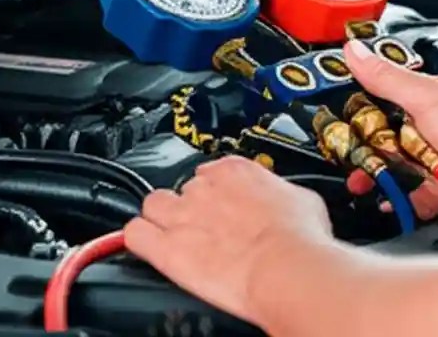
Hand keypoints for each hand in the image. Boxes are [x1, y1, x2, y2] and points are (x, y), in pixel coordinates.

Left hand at [123, 156, 333, 323]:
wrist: (287, 268)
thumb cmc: (301, 239)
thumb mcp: (302, 200)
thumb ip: (279, 194)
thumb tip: (283, 202)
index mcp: (237, 170)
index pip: (212, 170)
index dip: (217, 191)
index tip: (225, 205)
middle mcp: (205, 187)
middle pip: (182, 187)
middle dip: (189, 205)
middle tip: (205, 227)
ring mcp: (182, 216)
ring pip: (152, 204)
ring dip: (159, 218)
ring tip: (174, 236)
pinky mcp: (166, 248)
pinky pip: (134, 234)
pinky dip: (138, 240)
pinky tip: (151, 248)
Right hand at [342, 39, 437, 216]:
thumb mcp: (429, 99)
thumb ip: (389, 78)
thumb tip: (356, 51)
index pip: (394, 93)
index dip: (367, 108)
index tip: (345, 120)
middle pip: (399, 133)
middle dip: (373, 148)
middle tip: (350, 158)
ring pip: (410, 163)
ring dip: (386, 173)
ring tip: (362, 182)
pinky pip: (424, 191)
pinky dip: (407, 197)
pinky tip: (392, 202)